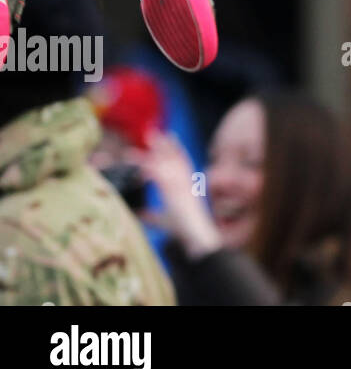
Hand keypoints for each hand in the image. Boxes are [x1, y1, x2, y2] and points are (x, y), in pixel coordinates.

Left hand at [130, 132, 222, 260]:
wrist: (196, 236)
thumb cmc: (183, 231)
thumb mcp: (164, 220)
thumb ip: (151, 215)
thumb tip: (137, 212)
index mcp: (186, 186)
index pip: (181, 161)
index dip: (175, 148)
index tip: (170, 135)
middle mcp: (185, 182)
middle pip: (174, 157)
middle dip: (164, 144)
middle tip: (153, 132)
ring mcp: (181, 187)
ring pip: (167, 164)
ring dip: (157, 151)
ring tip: (149, 138)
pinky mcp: (175, 195)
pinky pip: (161, 180)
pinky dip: (152, 171)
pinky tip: (143, 166)